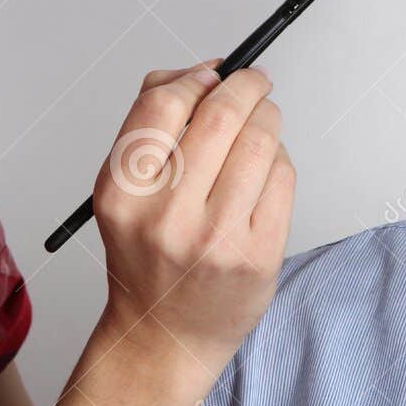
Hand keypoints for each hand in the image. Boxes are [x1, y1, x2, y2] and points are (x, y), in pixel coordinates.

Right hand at [89, 59, 295, 373]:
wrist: (164, 335)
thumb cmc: (147, 253)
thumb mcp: (125, 190)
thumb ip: (151, 124)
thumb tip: (205, 71)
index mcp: (123, 192)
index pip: (162, 104)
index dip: (195, 77)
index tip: (214, 74)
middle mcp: (165, 215)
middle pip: (220, 115)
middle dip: (246, 85)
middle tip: (255, 81)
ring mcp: (215, 237)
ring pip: (261, 140)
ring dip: (268, 117)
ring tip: (263, 120)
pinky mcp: (258, 255)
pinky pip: (283, 177)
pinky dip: (279, 160)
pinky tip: (265, 168)